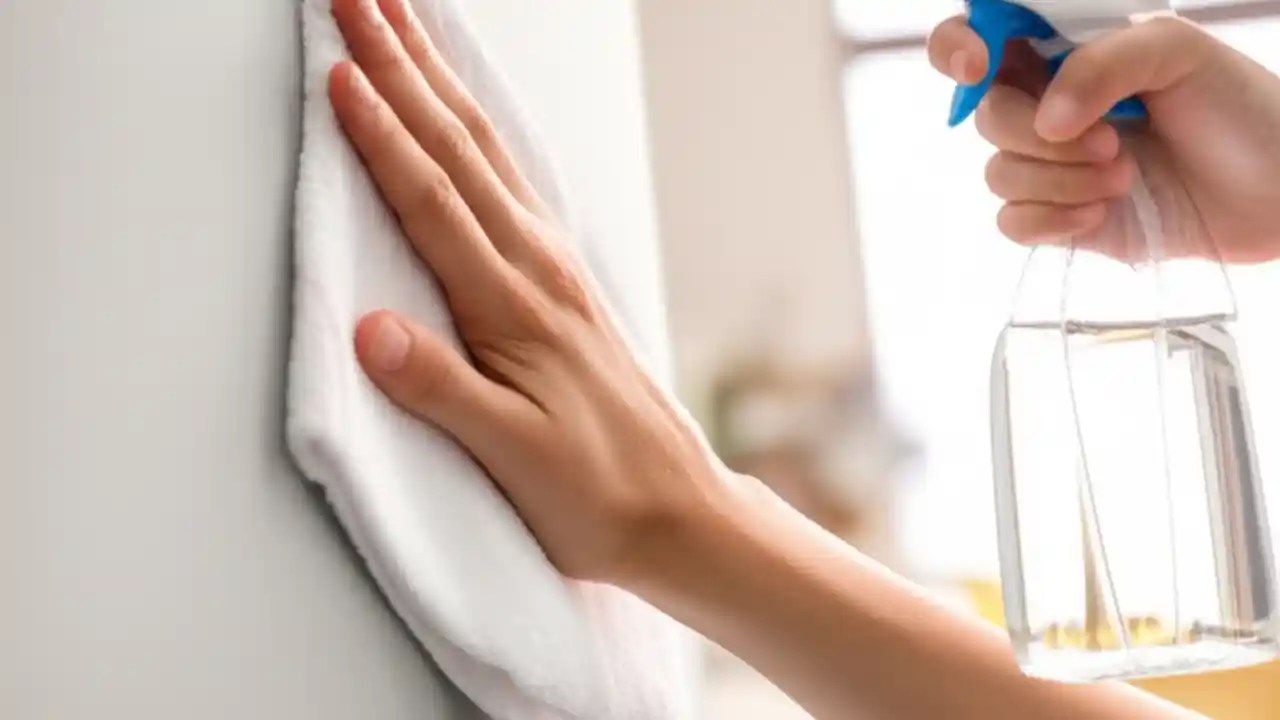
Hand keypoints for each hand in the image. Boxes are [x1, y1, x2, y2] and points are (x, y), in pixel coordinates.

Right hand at [327, 0, 727, 585]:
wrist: (675, 509)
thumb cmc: (594, 491)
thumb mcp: (514, 457)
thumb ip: (441, 391)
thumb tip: (370, 331)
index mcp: (515, 305)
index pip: (432, 200)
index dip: (380, 136)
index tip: (337, 71)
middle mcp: (537, 268)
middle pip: (459, 147)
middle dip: (404, 67)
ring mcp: (555, 267)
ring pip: (487, 150)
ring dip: (439, 81)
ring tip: (401, 23)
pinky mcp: (564, 280)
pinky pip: (513, 179)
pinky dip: (478, 127)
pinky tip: (466, 112)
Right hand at [929, 15, 1279, 262]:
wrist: (1274, 192)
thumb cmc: (1237, 108)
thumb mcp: (1178, 53)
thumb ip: (1102, 65)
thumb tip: (1047, 119)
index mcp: (1063, 53)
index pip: (979, 38)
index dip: (958, 47)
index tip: (978, 66)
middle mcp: (1046, 106)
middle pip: (985, 114)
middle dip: (1036, 134)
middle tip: (1109, 141)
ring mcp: (1049, 165)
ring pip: (999, 172)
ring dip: (1062, 180)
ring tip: (1126, 177)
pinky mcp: (1057, 218)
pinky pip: (1013, 221)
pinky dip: (1053, 219)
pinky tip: (1102, 213)